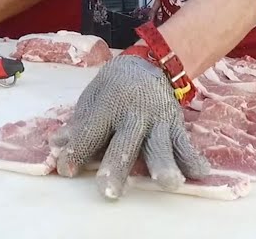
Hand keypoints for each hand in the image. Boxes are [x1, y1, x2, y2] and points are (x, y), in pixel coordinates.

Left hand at [50, 54, 208, 198]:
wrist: (147, 65)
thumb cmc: (113, 90)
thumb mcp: (92, 99)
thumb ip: (79, 124)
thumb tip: (55, 144)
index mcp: (108, 105)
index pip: (90, 131)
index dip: (77, 151)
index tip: (65, 170)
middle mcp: (134, 114)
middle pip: (124, 143)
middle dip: (116, 167)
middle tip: (109, 192)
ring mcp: (158, 120)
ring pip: (159, 145)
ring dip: (163, 164)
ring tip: (168, 183)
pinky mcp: (176, 125)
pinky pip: (185, 144)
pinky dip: (193, 158)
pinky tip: (200, 173)